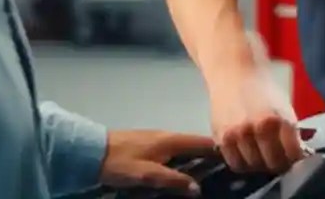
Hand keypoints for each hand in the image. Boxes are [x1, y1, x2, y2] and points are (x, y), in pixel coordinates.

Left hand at [99, 130, 216, 195]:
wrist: (91, 151)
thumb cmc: (121, 162)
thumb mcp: (147, 174)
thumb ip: (173, 180)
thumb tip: (197, 189)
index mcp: (172, 140)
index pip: (204, 143)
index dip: (220, 152)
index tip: (233, 164)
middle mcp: (168, 136)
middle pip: (197, 146)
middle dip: (211, 158)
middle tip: (221, 175)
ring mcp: (158, 139)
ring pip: (185, 149)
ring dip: (197, 160)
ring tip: (206, 177)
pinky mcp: (148, 145)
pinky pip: (174, 152)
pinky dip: (183, 161)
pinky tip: (181, 173)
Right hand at [207, 36, 307, 173]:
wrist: (234, 72)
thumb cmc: (263, 90)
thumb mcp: (284, 108)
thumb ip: (291, 133)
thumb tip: (299, 157)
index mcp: (280, 120)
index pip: (293, 155)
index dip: (295, 160)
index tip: (294, 159)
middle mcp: (260, 129)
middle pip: (273, 164)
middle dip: (278, 164)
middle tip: (277, 158)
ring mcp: (239, 135)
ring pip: (253, 166)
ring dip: (259, 164)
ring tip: (261, 155)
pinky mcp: (222, 138)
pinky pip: (235, 163)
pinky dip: (242, 163)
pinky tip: (246, 154)